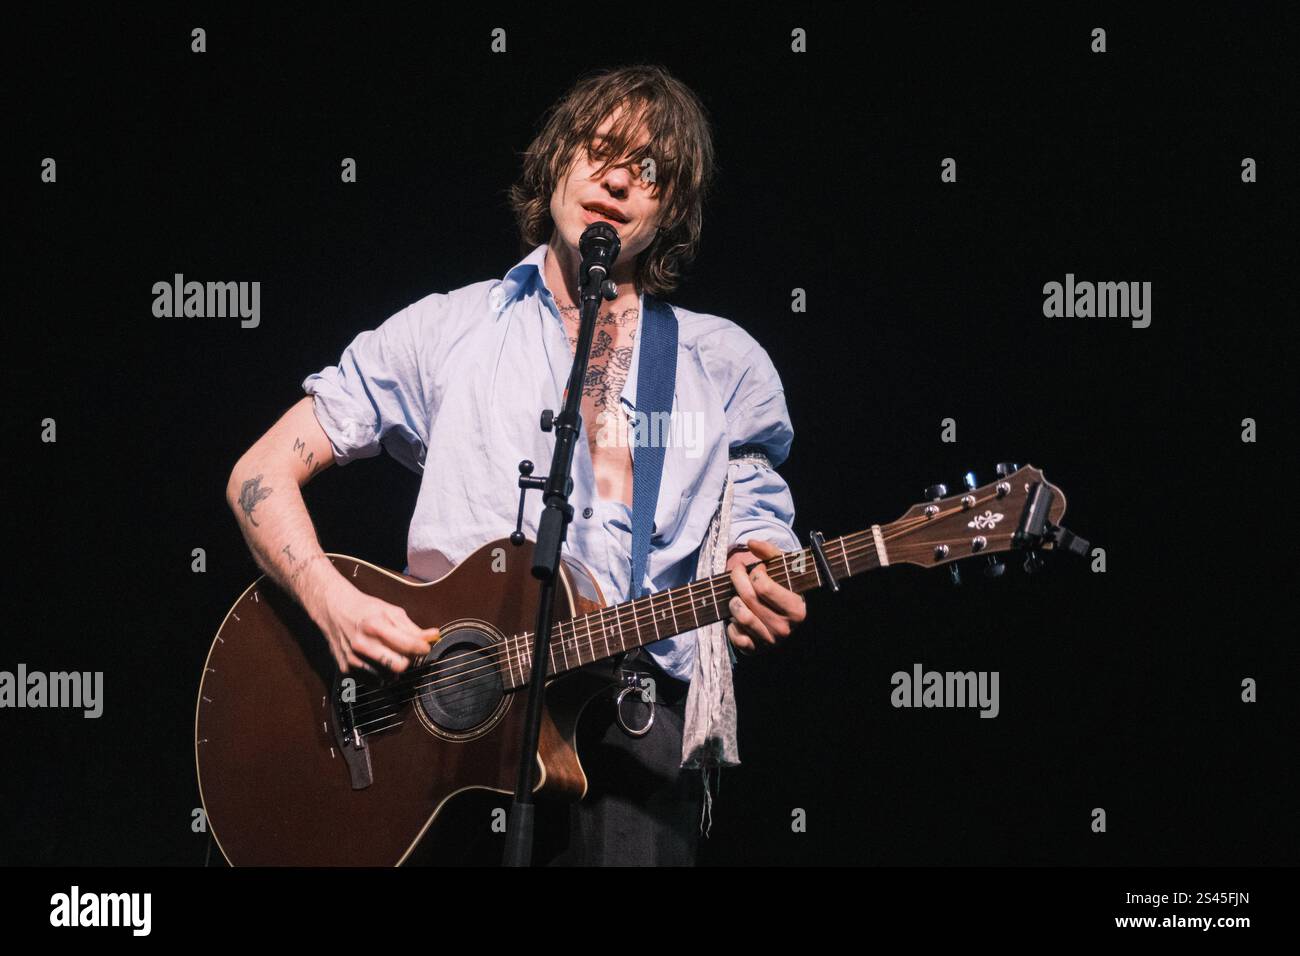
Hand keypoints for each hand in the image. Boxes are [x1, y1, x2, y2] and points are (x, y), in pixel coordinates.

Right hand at [313, 582, 439, 675]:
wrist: (334, 611)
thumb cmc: (365, 609)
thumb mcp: (391, 611)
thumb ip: (412, 628)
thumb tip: (433, 636)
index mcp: (375, 626)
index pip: (408, 646)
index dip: (422, 648)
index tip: (424, 647)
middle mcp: (363, 644)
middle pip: (400, 666)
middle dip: (408, 660)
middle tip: (407, 652)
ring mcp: (353, 659)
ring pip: (388, 677)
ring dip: (394, 669)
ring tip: (390, 654)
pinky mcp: (346, 669)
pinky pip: (373, 681)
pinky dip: (380, 674)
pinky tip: (378, 661)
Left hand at [724, 539, 806, 654]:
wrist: (785, 620)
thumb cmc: (783, 590)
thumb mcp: (783, 569)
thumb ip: (770, 552)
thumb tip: (751, 542)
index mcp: (796, 609)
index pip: (762, 585)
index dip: (755, 572)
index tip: (757, 569)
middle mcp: (784, 628)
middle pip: (748, 597)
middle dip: (738, 580)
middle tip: (737, 572)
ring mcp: (769, 641)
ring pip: (740, 614)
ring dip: (734, 601)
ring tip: (738, 596)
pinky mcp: (754, 651)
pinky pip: (734, 636)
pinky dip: (731, 625)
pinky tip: (738, 618)